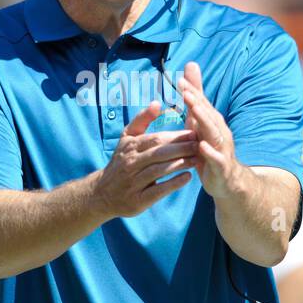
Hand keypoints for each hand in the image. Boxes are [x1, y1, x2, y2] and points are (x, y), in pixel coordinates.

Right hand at [92, 102, 197, 217]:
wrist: (102, 193)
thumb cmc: (121, 161)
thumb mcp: (126, 138)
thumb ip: (142, 119)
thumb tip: (157, 103)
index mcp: (130, 146)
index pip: (156, 139)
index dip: (176, 136)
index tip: (194, 133)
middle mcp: (131, 163)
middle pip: (159, 153)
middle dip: (181, 148)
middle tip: (199, 145)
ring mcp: (133, 182)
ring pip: (159, 170)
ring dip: (180, 164)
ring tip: (197, 159)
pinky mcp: (138, 200)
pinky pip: (158, 190)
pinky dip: (173, 184)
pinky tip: (187, 178)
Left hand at [175, 62, 244, 199]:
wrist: (228, 181)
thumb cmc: (210, 149)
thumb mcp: (201, 124)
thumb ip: (196, 100)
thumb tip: (192, 68)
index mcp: (212, 123)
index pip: (201, 104)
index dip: (191, 92)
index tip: (179, 80)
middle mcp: (219, 132)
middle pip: (208, 114)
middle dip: (197, 102)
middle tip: (185, 91)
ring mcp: (222, 149)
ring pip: (214, 133)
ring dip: (204, 122)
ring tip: (194, 112)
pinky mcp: (221, 166)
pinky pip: (216, 158)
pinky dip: (210, 152)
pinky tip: (201, 146)